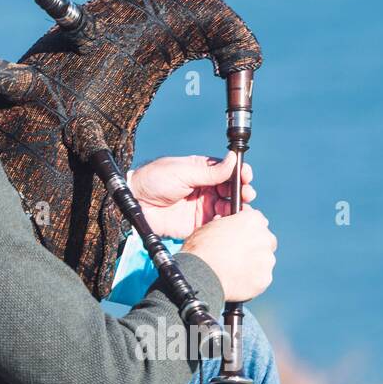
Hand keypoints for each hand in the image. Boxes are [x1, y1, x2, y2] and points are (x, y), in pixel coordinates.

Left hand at [127, 153, 254, 238]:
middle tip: (246, 194)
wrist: (136, 202)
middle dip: (242, 192)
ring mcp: (203, 206)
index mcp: (202, 171)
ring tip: (239, 210)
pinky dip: (226, 224)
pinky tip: (229, 223)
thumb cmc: (154, 180)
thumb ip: (209, 171)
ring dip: (237, 209)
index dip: (239, 174)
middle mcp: (206, 189)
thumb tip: (233, 159)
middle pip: (232, 191)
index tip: (246, 176)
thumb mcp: (183, 171)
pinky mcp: (198, 224)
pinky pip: (217, 225)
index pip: (228, 172)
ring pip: (228, 208)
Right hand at [180, 207, 276, 302]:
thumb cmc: (200, 249)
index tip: (241, 234)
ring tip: (233, 270)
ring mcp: (266, 260)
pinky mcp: (265, 279)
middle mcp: (264, 238)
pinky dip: (251, 280)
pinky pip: (260, 278)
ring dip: (253, 263)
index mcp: (251, 220)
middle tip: (238, 253)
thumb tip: (227, 228)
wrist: (199, 276)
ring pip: (263, 260)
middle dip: (254, 246)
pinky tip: (236, 281)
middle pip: (265, 240)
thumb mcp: (209, 227)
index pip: (257, 219)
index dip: (247, 228)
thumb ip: (225, 225)